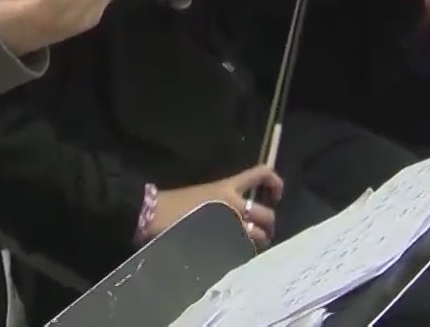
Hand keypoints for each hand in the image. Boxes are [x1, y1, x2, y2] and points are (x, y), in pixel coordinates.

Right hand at [153, 166, 285, 247]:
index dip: (275, 182)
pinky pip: (242, 251)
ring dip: (258, 242)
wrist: (154, 214)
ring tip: (248, 245)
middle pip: (267, 214)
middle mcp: (233, 204)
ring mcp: (230, 225)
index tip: (275, 195)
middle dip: (269, 225)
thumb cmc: (174, 201)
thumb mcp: (203, 192)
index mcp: (227, 187)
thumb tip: (240, 209)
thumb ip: (224, 200)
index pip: (261, 174)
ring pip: (259, 236)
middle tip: (262, 231)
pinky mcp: (222, 243)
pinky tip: (234, 254)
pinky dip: (243, 253)